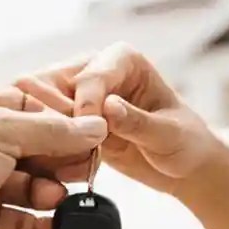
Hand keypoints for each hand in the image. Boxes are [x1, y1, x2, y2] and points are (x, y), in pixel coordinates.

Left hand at [0, 86, 107, 228]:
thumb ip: (52, 133)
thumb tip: (96, 128)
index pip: (36, 110)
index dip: (66, 125)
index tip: (94, 138)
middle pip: (38, 153)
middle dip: (63, 164)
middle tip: (88, 173)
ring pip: (33, 191)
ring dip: (51, 197)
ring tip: (58, 200)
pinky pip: (21, 226)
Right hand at [14, 44, 228, 197]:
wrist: (184, 168)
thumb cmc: (185, 142)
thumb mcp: (168, 135)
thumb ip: (138, 121)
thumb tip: (108, 106)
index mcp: (123, 60)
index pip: (92, 76)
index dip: (86, 103)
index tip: (90, 131)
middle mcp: (96, 71)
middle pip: (53, 83)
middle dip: (55, 115)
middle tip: (63, 146)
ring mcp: (80, 97)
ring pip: (43, 107)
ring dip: (49, 133)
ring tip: (66, 160)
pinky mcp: (72, 123)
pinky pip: (49, 132)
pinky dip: (53, 149)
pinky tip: (65, 167)